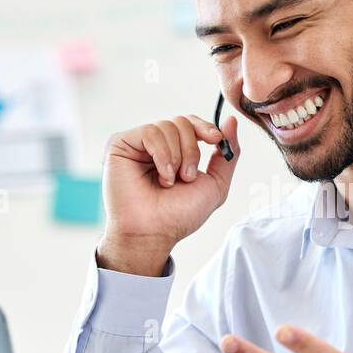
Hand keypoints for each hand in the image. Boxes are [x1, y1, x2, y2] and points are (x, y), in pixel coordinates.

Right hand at [98, 112, 239, 275]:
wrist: (154, 233)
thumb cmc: (179, 215)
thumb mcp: (215, 184)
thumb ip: (228, 154)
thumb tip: (232, 120)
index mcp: (175, 151)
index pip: (191, 123)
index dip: (205, 127)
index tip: (216, 140)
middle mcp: (155, 145)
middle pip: (182, 122)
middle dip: (192, 150)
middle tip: (187, 178)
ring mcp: (137, 144)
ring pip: (168, 125)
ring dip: (177, 157)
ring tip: (170, 182)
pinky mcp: (120, 144)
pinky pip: (150, 132)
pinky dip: (162, 154)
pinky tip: (162, 176)